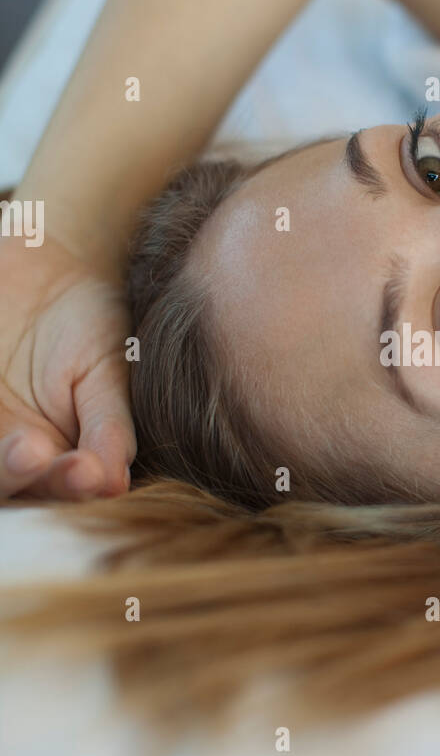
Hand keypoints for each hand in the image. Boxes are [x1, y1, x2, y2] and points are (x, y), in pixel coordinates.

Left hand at [0, 231, 135, 499]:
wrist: (51, 267)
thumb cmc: (91, 325)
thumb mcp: (109, 376)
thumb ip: (109, 428)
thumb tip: (112, 484)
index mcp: (57, 460)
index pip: (59, 488)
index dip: (68, 486)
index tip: (88, 470)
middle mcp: (12, 454)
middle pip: (5, 485)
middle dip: (14, 474)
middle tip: (33, 451)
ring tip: (19, 444)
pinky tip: (3, 420)